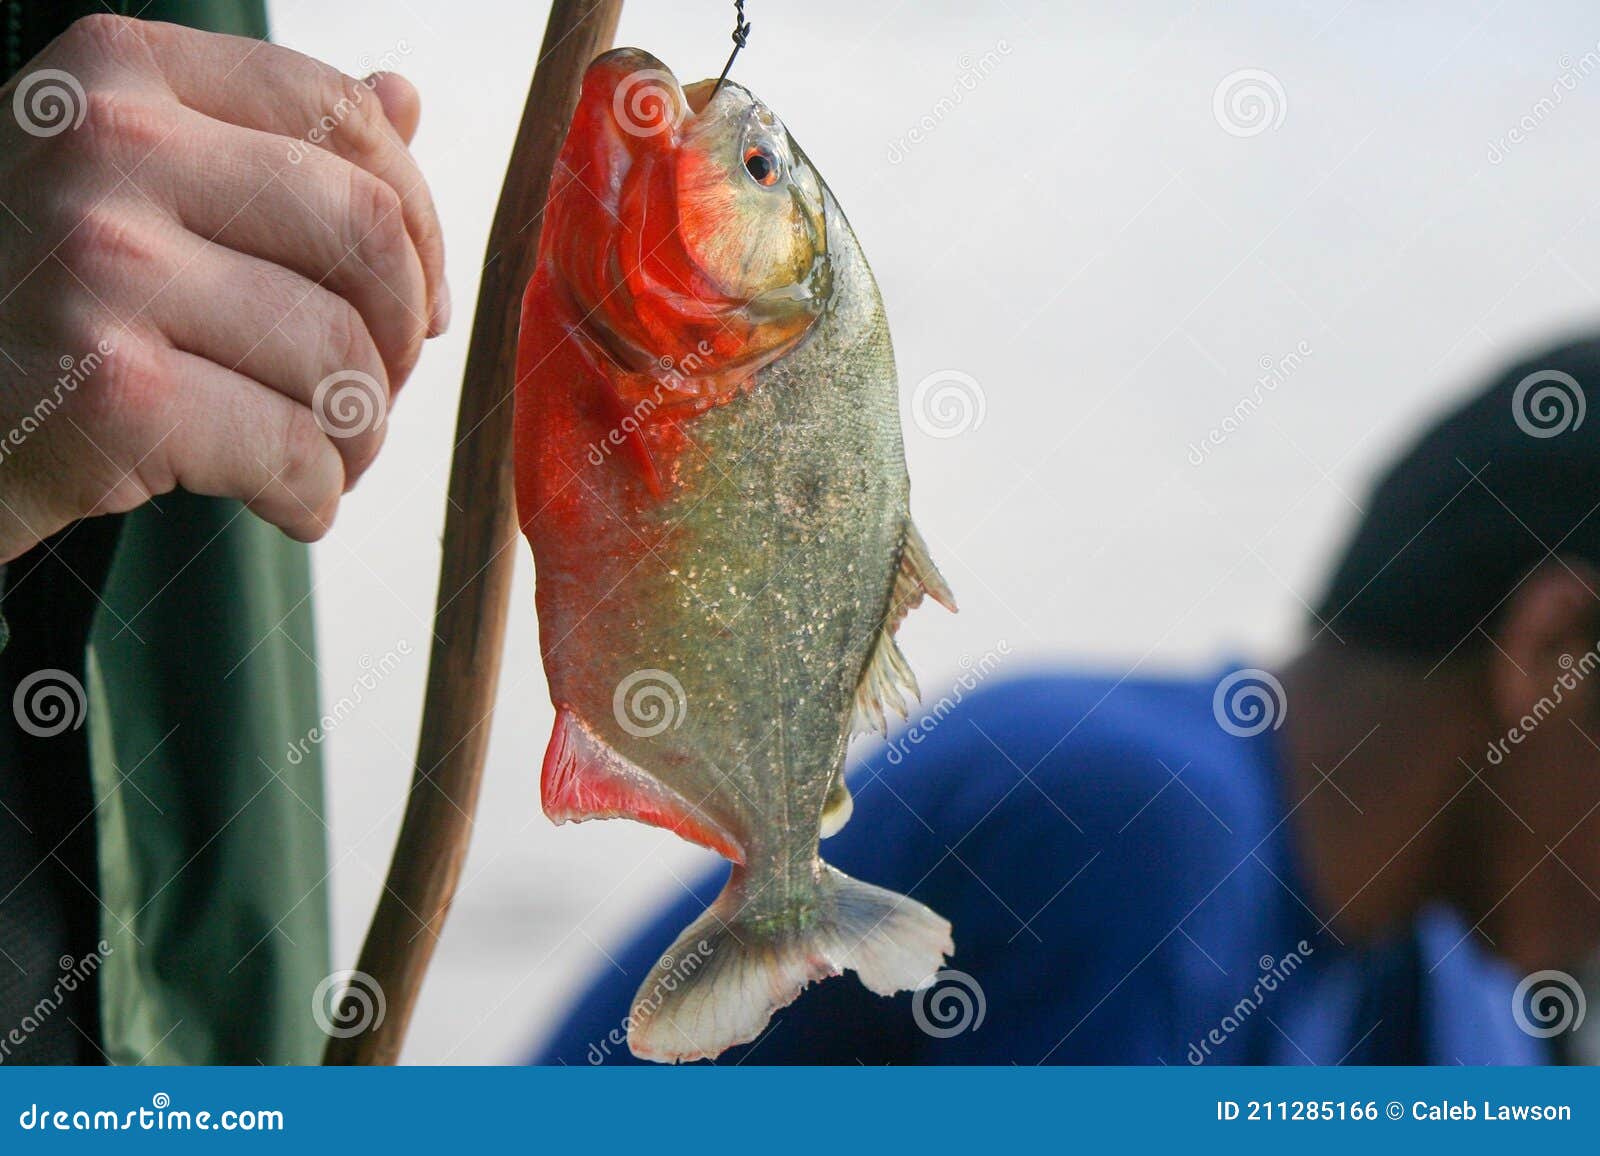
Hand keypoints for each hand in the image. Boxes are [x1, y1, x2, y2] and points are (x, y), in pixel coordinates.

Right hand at [0, 14, 448, 561]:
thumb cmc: (32, 305)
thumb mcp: (125, 186)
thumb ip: (262, 141)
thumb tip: (402, 97)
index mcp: (119, 73)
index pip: (341, 116)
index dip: (419, 225)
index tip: (421, 305)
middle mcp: (107, 147)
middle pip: (366, 233)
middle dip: (400, 337)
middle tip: (370, 392)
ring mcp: (104, 265)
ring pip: (339, 353)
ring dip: (358, 433)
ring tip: (321, 457)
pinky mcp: (115, 390)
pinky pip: (294, 450)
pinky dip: (314, 496)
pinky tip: (288, 504)